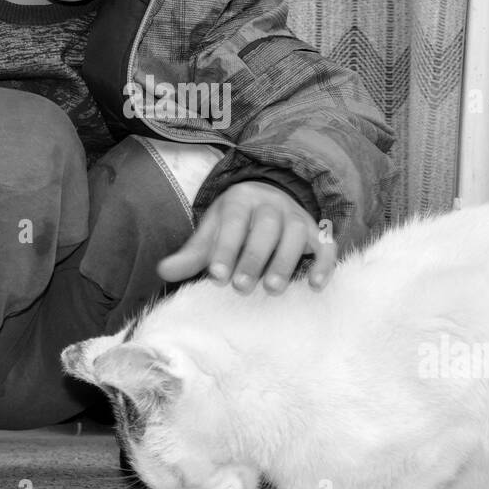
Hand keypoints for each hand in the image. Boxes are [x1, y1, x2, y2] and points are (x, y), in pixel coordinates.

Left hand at [156, 180, 337, 293]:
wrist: (268, 200)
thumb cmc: (234, 225)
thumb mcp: (212, 233)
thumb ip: (191, 254)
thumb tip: (163, 271)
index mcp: (240, 200)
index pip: (234, 220)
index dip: (226, 247)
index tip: (217, 275)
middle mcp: (271, 204)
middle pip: (267, 225)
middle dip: (254, 257)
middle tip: (241, 287)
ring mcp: (296, 217)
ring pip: (296, 232)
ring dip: (285, 260)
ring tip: (273, 288)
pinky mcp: (316, 232)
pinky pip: (325, 244)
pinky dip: (323, 263)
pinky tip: (315, 285)